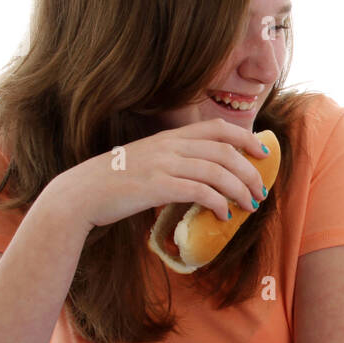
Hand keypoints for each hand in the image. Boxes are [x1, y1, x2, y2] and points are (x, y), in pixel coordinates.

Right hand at [46, 119, 272, 231]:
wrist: (80, 194)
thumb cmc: (113, 182)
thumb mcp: (146, 161)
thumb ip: (173, 162)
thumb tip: (201, 180)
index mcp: (169, 136)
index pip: (216, 127)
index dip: (245, 137)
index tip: (263, 153)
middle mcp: (169, 146)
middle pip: (224, 150)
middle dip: (249, 171)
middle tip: (260, 191)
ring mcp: (163, 164)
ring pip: (217, 171)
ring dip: (240, 189)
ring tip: (249, 206)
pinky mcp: (156, 187)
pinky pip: (199, 192)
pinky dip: (218, 203)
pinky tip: (223, 215)